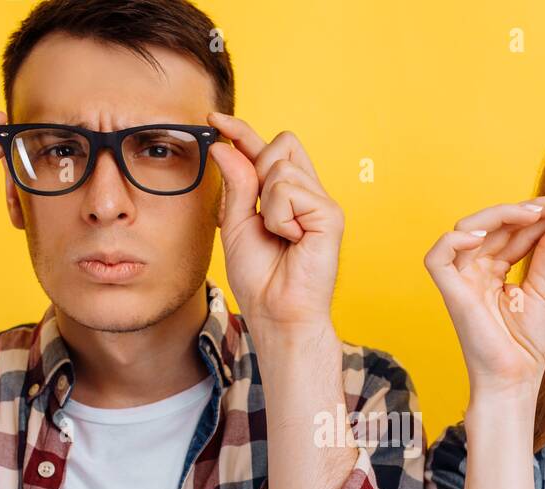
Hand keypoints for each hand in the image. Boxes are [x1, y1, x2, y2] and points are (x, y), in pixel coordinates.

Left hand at [206, 113, 342, 342]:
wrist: (277, 312)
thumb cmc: (260, 277)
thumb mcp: (236, 224)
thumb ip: (236, 184)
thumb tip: (225, 146)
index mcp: (286, 194)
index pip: (266, 148)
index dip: (241, 131)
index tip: (214, 119)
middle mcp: (307, 192)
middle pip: (282, 143)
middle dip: (259, 169)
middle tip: (261, 213)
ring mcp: (321, 201)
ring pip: (281, 168)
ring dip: (268, 205)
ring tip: (281, 236)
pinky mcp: (330, 214)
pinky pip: (290, 191)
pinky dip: (280, 217)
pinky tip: (292, 239)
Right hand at [422, 193, 544, 403]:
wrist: (516, 382)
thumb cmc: (525, 348)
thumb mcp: (542, 292)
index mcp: (493, 271)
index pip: (514, 230)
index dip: (543, 213)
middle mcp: (474, 271)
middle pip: (495, 224)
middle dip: (532, 208)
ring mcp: (460, 281)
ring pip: (468, 229)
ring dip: (504, 214)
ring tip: (538, 212)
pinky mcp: (451, 294)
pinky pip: (438, 257)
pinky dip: (456, 240)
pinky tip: (488, 234)